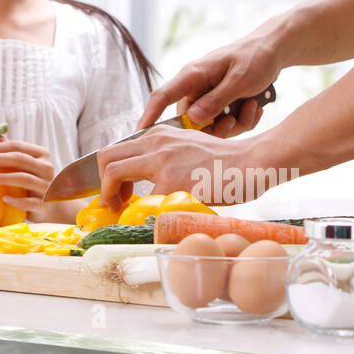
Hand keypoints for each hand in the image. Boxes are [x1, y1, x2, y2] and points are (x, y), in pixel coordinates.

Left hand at [0, 131, 54, 218]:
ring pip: (24, 178)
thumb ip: (2, 148)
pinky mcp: (45, 204)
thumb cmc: (28, 179)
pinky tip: (3, 199)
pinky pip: (30, 202)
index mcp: (40, 154)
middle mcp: (46, 167)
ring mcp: (47, 185)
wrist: (46, 205)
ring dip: (3, 178)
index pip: (16, 146)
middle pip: (20, 159)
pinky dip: (17, 201)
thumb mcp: (18, 162)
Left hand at [97, 127, 264, 209]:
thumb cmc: (224, 162)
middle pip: (105, 156)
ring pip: (112, 170)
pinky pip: (141, 198)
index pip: (117, 149)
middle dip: (101, 182)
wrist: (251, 162)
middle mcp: (155, 142)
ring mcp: (161, 160)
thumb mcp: (187, 147)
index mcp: (158, 135)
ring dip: (109, 193)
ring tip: (122, 209)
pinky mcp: (171, 180)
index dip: (109, 172)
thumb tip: (148, 179)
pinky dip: (138, 211)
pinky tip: (149, 218)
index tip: (117, 191)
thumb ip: (165, 157)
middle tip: (114, 201)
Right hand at [136, 33, 281, 136]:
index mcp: (192, 75)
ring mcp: (207, 95)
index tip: (139, 135)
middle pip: (190, 121)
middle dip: (214, 128)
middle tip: (235, 120)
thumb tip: (192, 119)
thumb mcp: (239, 80)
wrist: (274, 49)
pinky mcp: (219, 102)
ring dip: (233, 124)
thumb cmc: (256, 58)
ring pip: (209, 125)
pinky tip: (254, 107)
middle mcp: (195, 86)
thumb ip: (216, 100)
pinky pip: (223, 123)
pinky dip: (241, 120)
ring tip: (251, 107)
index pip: (162, 96)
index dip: (149, 116)